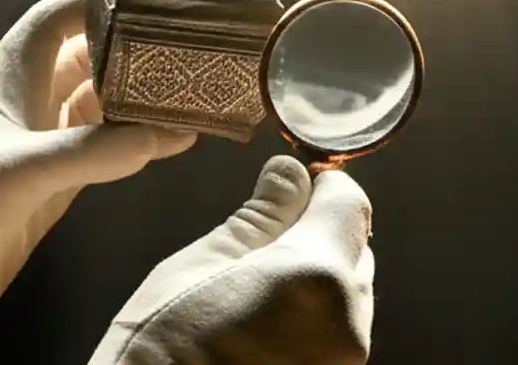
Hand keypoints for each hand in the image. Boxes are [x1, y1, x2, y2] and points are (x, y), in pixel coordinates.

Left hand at [0, 0, 195, 356]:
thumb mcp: (21, 173)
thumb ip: (92, 152)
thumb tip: (166, 134)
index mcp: (8, 75)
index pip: (56, 19)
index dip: (98, 2)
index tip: (149, 1)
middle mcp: (28, 96)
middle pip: (88, 52)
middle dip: (132, 47)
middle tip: (185, 46)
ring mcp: (43, 133)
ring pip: (100, 96)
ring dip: (139, 93)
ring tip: (189, 89)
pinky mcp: (57, 170)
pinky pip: (106, 139)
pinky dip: (138, 135)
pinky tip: (174, 137)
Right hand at [89, 155, 375, 364]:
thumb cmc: (161, 347)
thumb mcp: (202, 264)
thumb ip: (260, 216)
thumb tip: (290, 173)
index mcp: (315, 276)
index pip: (350, 205)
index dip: (324, 187)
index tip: (298, 187)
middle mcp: (346, 323)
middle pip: (356, 251)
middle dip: (320, 235)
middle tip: (266, 241)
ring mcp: (343, 362)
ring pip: (349, 297)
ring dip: (317, 280)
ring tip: (256, 290)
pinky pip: (337, 336)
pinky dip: (312, 319)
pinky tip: (264, 323)